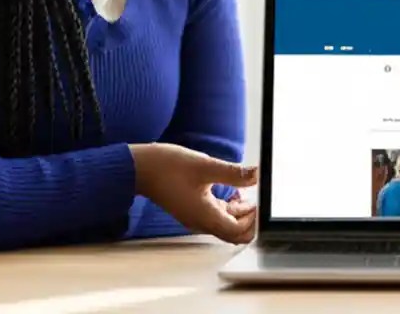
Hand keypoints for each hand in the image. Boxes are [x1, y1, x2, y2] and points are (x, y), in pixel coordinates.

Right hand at [130, 143, 258, 244]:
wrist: (139, 168)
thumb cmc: (167, 167)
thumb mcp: (205, 166)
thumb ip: (233, 173)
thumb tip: (257, 175)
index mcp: (205, 217)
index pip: (238, 232)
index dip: (254, 221)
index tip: (261, 204)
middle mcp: (200, 222)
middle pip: (233, 232)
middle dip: (248, 218)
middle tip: (256, 198)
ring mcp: (195, 217)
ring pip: (225, 223)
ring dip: (238, 211)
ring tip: (244, 189)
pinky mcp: (192, 209)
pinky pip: (215, 215)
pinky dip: (227, 206)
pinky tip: (230, 189)